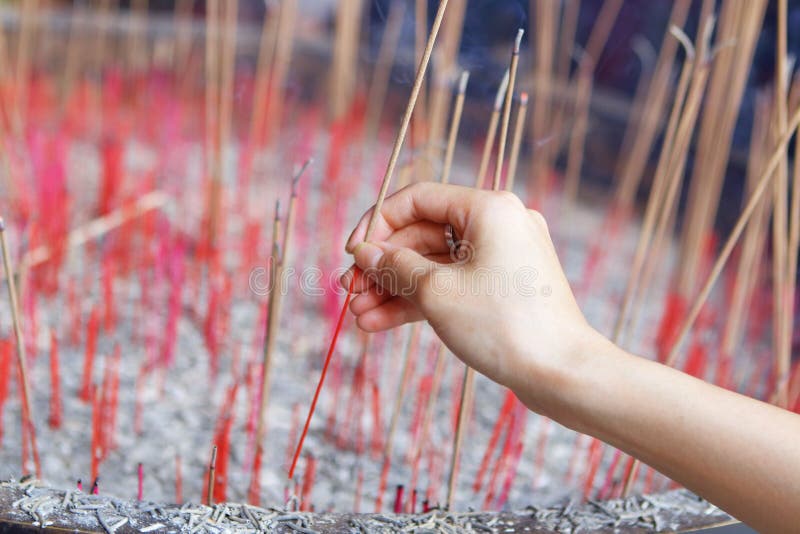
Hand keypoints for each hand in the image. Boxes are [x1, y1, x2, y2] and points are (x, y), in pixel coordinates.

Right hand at [341, 182, 599, 407]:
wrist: (562, 374)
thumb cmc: (504, 325)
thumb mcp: (436, 292)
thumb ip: (395, 265)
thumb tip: (365, 253)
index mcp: (488, 207)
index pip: (417, 199)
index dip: (377, 224)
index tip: (352, 255)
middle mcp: (498, 224)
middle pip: (423, 235)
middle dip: (383, 266)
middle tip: (349, 292)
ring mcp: (502, 257)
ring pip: (434, 265)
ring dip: (395, 288)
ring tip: (358, 315)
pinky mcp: (503, 288)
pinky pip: (452, 284)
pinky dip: (419, 301)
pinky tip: (380, 322)